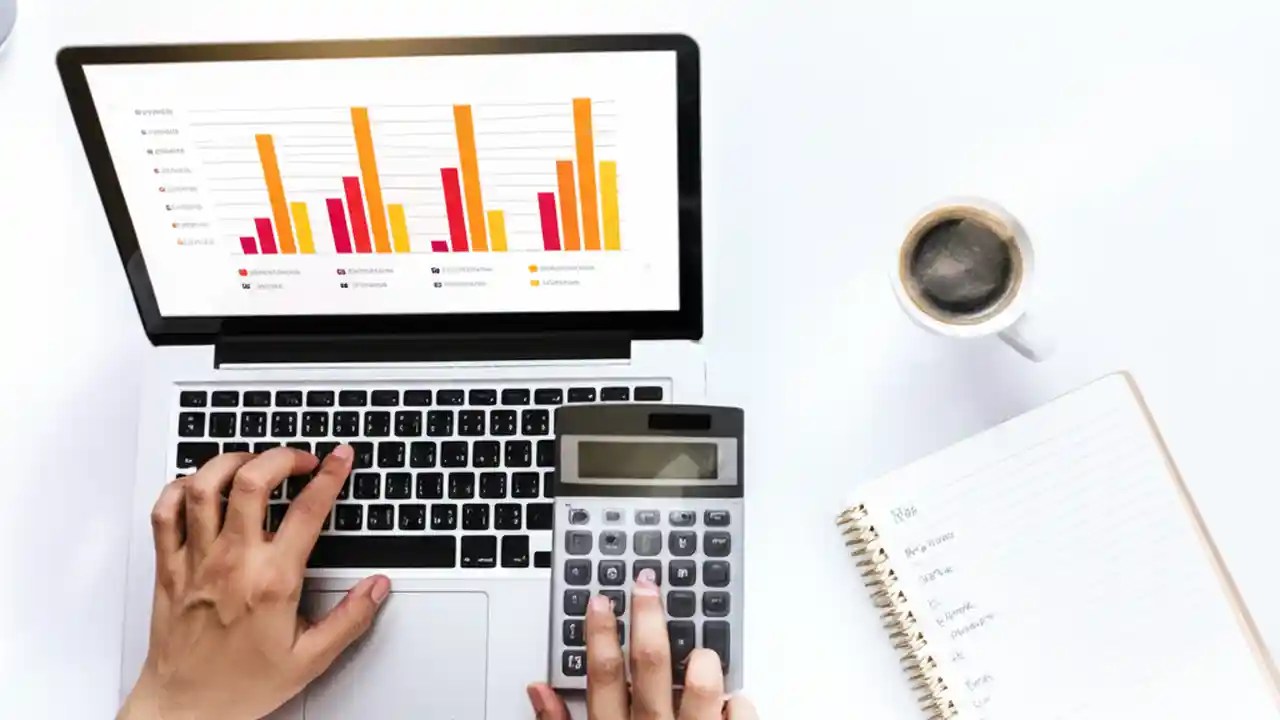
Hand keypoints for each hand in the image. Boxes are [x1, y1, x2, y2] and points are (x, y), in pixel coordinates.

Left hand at [119, 446, 390, 719]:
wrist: (184, 709)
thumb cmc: (239, 687)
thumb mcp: (310, 658)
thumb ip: (350, 619)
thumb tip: (376, 587)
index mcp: (272, 582)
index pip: (307, 511)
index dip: (329, 475)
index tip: (339, 459)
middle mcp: (232, 563)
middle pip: (252, 481)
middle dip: (281, 457)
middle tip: (299, 460)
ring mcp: (196, 561)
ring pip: (204, 485)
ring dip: (232, 462)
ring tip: (253, 462)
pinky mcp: (169, 567)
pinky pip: (165, 511)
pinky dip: (181, 488)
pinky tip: (201, 487)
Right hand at [525, 570, 757, 719]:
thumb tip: (537, 690)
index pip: (603, 674)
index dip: (600, 632)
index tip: (601, 600)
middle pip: (649, 664)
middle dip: (648, 618)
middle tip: (647, 586)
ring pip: (702, 689)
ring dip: (703, 663)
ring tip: (702, 654)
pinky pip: (740, 714)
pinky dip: (738, 702)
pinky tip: (732, 700)